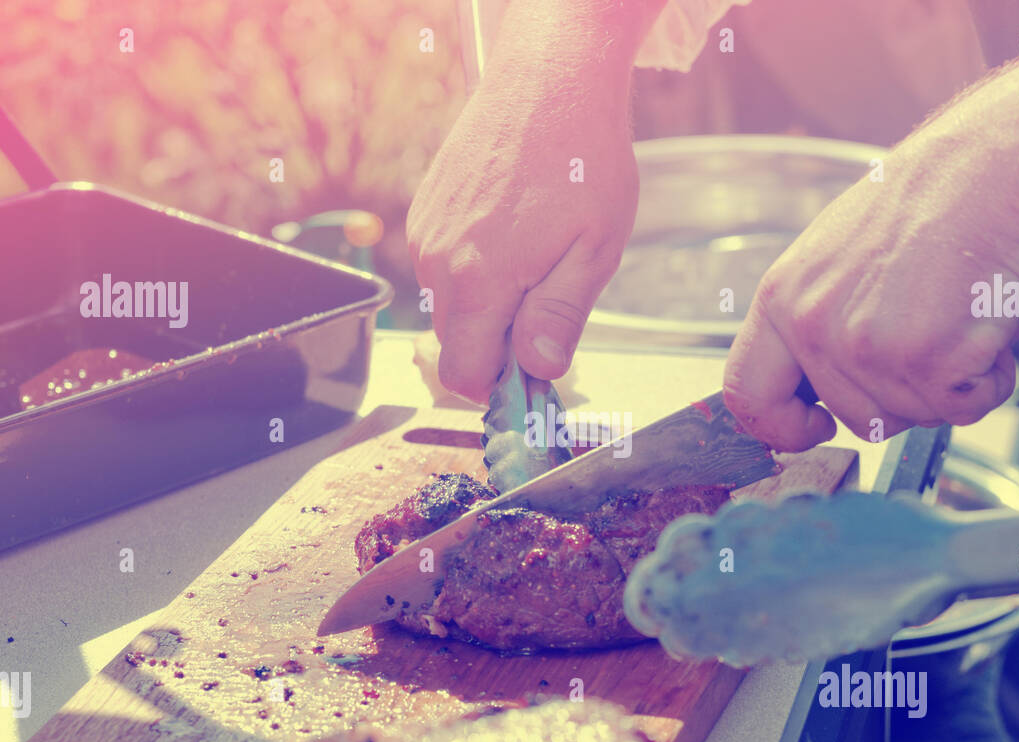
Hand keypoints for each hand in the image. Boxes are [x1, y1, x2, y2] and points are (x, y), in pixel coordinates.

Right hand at [407, 2, 654, 403]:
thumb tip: (538, 371)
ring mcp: (426, 233)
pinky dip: (475, 268)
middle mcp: (438, 261)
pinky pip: (444, 266)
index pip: (462, 375)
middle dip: (497, 343)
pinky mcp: (425, 210)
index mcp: (477, 281)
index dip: (500, 384)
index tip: (536, 369)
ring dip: (489, 302)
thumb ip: (559, 319)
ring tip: (537, 256)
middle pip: (455, 344)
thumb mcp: (593, 251)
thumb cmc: (582, 161)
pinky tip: (515, 231)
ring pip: (450, 306)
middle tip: (550, 305)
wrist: (549, 79)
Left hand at [723, 50, 1018, 450]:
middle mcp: (812, 327)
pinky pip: (963, 409)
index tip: (817, 426)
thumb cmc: (925, 210)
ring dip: (948, 381)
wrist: (993, 171)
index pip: (748, 394)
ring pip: (913, 417)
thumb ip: (813, 325)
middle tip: (932, 331)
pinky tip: (986, 323)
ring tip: (958, 313)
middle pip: (854, 418)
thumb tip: (806, 395)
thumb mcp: (833, 261)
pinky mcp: (923, 360)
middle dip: (902, 393)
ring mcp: (865, 347)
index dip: (782, 427)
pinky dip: (990, 379)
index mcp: (780, 299)